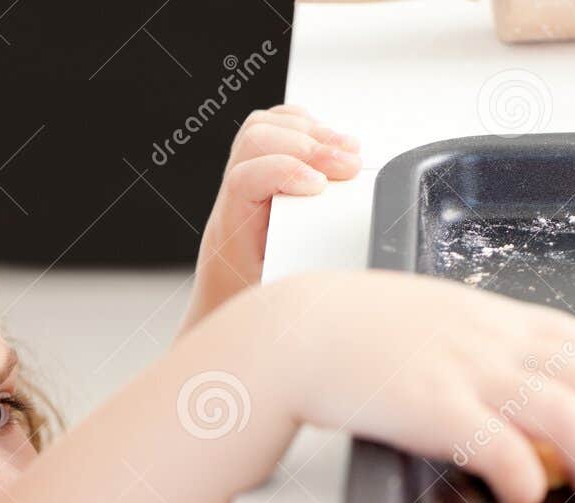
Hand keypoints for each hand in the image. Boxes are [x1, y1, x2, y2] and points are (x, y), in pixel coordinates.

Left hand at [179, 106, 360, 334]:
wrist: (225, 306)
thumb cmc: (251, 306)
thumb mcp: (279, 301)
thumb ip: (303, 277)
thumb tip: (341, 259)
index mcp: (231, 231)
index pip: (244, 179)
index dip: (284, 171)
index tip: (321, 186)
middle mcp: (231, 199)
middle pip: (255, 140)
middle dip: (308, 145)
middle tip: (349, 164)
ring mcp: (241, 180)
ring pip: (262, 127)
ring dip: (308, 131)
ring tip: (346, 151)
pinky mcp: (257, 172)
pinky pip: (271, 128)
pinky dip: (303, 125)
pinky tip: (329, 143)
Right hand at [269, 271, 574, 502]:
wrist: (297, 333)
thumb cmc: (352, 330)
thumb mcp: (431, 316)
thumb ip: (478, 340)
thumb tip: (516, 374)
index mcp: (495, 317)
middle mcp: (494, 342)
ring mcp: (467, 374)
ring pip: (564, 415)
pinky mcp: (436, 411)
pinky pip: (504, 451)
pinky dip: (525, 481)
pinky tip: (522, 499)